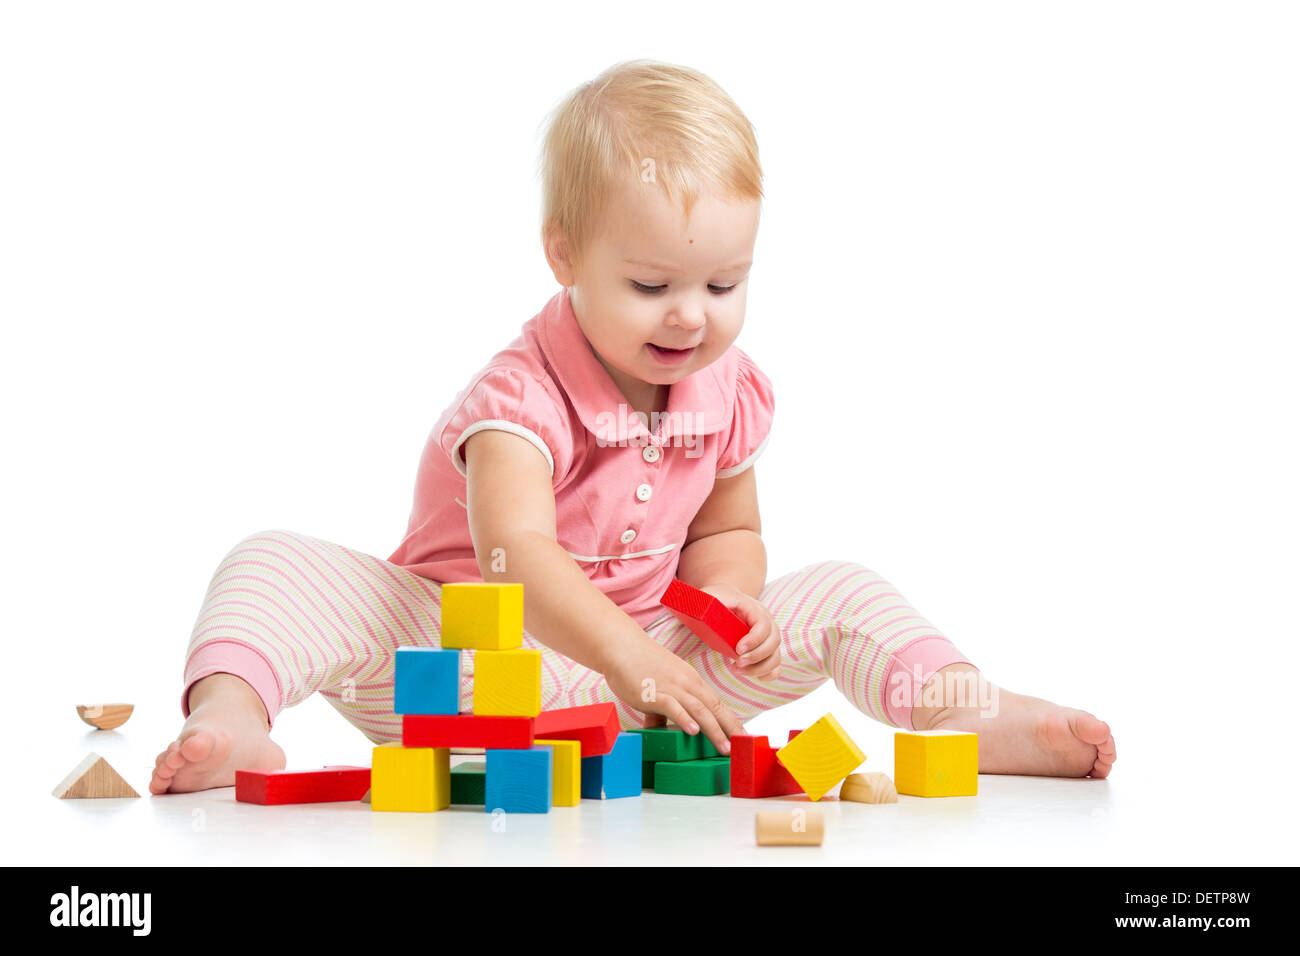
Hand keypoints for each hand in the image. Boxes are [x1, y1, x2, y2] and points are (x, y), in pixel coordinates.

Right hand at [603, 633, 744, 755]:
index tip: (743, 736)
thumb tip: (660, 730)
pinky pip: (673, 707)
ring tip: (724, 747)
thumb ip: (664, 709)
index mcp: (691, 681)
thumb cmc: (640, 665)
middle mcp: (687, 684)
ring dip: (714, 730)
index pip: (717, 703)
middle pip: (714, 707)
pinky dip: (684, 719)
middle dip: (730, 728)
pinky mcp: (654, 692)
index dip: (731, 720)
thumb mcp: (661, 686)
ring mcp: (672, 687)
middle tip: (743, 746)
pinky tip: (692, 732)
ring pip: (699, 710)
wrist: (622, 647)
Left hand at [698, 582, 781, 680]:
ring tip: (736, 670)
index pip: (764, 624)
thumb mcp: (710, 595)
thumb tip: (697, 608)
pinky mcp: (765, 650)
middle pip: (773, 642)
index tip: (737, 649)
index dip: (754, 639)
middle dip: (756, 656)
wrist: (724, 598)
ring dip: (759, 668)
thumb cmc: (715, 598)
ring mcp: (768, 637)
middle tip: (736, 664)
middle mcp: (766, 623)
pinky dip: (767, 674)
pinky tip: (750, 675)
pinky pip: (775, 665)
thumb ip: (707, 600)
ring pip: (775, 656)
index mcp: (755, 608)